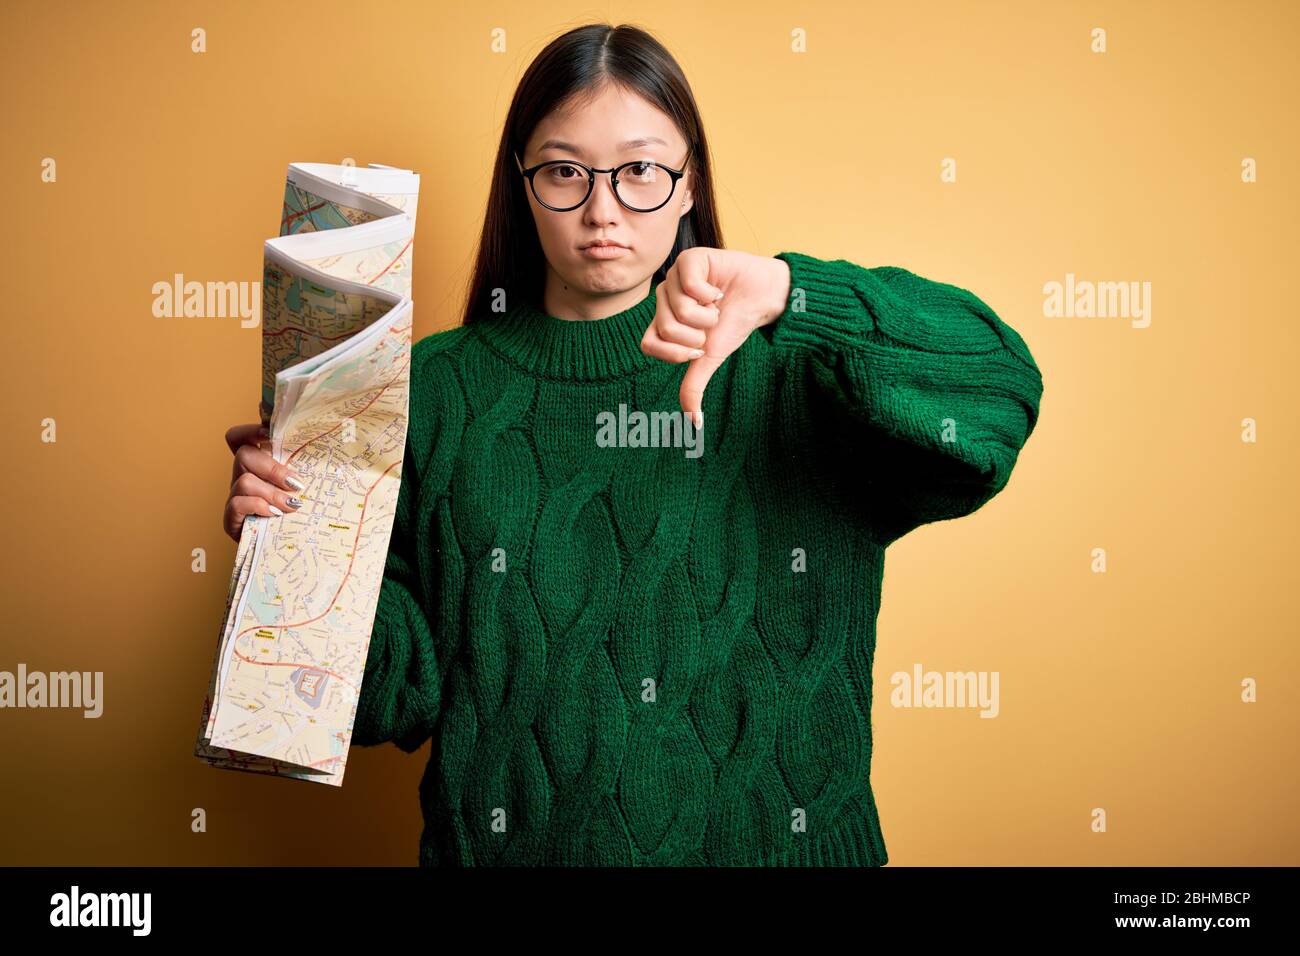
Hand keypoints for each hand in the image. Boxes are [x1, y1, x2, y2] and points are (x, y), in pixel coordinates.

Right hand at [221, 423, 307, 541]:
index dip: (250, 431)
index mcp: (258, 465)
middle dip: (273, 468)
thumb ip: (306, 466)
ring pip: (244, 481)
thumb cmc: (300, 513)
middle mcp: (243, 477)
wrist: (289, 549)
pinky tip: (274, 514)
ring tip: (291, 506)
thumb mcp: (303, 487)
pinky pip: (236, 504)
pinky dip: (258, 506)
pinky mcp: (233, 519)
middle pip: (244, 455)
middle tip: (296, 484)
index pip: (239, 438)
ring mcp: (236, 497)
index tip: (270, 433)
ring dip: (272, 493)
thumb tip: (333, 441)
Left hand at [639, 248, 790, 425]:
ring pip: (678, 309)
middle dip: (697, 335)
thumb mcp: (712, 358)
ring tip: (717, 305)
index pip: (648, 345)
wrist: (763, 298)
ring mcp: (674, 277)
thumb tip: (693, 422)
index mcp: (662, 321)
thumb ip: (694, 385)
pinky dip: (710, 294)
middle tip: (712, 323)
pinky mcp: (689, 259)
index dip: (676, 353)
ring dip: (707, 315)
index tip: (700, 348)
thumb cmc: (734, 324)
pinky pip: (690, 285)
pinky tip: (719, 290)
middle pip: (666, 329)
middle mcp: (663, 299)